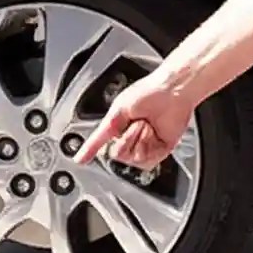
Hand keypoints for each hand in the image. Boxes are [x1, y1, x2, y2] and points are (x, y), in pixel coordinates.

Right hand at [73, 69, 196, 169]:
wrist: (173, 92)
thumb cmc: (148, 93)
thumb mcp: (118, 111)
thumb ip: (101, 133)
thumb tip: (87, 148)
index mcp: (119, 125)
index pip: (102, 143)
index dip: (91, 151)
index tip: (80, 160)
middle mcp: (132, 137)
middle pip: (118, 155)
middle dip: (126, 138)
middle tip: (136, 123)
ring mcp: (146, 145)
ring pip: (132, 159)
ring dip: (139, 139)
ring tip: (147, 124)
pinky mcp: (160, 151)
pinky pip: (147, 160)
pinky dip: (149, 145)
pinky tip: (154, 132)